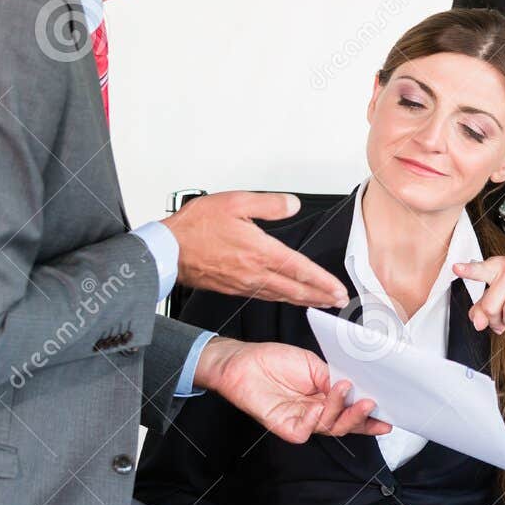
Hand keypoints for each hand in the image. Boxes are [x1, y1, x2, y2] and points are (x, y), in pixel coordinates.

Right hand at [162, 191, 348, 306]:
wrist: (166, 250)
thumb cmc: (195, 227)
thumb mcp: (235, 202)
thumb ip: (269, 204)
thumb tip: (293, 205)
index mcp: (259, 251)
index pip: (300, 269)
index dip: (322, 281)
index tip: (337, 289)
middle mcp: (254, 272)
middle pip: (295, 289)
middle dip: (320, 296)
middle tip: (338, 301)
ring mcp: (244, 283)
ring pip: (281, 295)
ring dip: (304, 300)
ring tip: (320, 302)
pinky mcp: (233, 288)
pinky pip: (265, 295)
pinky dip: (283, 298)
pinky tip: (287, 297)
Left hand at [195, 338, 390, 442]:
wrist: (243, 362)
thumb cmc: (274, 360)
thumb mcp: (314, 365)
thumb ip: (333, 379)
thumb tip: (355, 387)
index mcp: (325, 398)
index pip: (351, 412)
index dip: (370, 417)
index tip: (388, 417)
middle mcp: (316, 412)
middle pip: (345, 424)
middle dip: (361, 416)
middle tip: (371, 403)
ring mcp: (302, 421)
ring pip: (330, 427)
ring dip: (341, 411)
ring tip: (345, 391)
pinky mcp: (286, 427)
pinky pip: (306, 431)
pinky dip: (315, 419)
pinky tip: (317, 405)